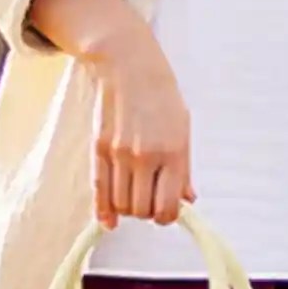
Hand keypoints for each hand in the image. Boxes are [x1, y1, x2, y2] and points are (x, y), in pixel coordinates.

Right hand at [86, 25, 193, 229]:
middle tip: (151, 201)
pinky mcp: (99, 149)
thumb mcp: (182, 130)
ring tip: (134, 196)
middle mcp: (145, 156)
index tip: (168, 212)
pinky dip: (104, 210)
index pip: (167, 206)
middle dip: (147, 212)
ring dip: (128, 209)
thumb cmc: (161, 97)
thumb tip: (187, 200)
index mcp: (173, 152)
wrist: (130, 68)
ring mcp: (120, 153)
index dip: (167, 216)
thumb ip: (184, 169)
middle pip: (142, 209)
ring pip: (121, 204)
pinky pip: (99, 189)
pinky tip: (109, 220)